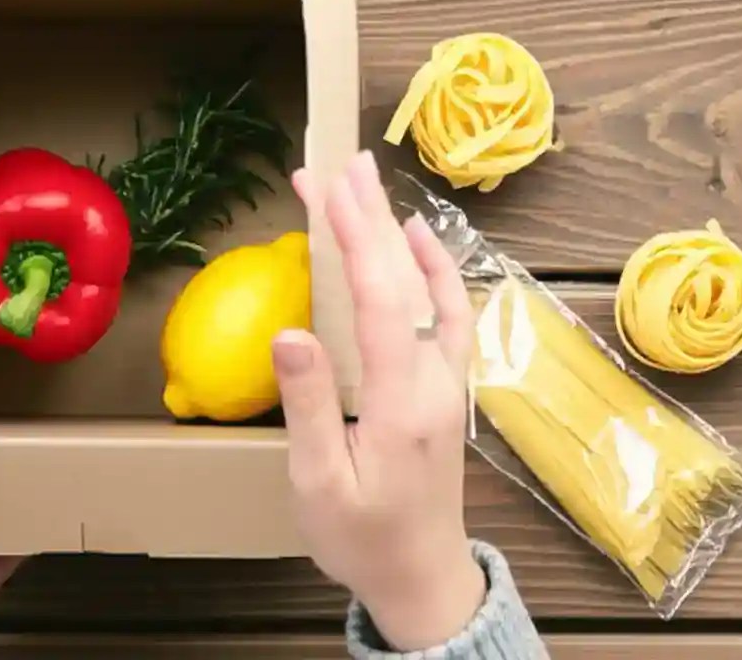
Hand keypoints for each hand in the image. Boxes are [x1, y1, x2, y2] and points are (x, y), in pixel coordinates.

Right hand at [274, 151, 485, 650]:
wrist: (425, 578)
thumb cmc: (362, 538)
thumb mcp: (320, 484)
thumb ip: (310, 406)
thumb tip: (291, 332)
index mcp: (400, 400)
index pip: (382, 297)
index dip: (353, 236)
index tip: (325, 186)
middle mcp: (435, 379)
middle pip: (407, 280)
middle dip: (371, 217)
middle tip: (341, 163)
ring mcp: (448, 381)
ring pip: (433, 289)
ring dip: (399, 233)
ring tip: (369, 186)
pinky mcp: (447, 388)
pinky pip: (450, 312)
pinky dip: (434, 269)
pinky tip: (416, 244)